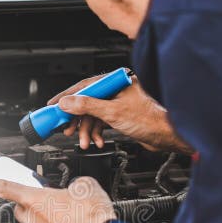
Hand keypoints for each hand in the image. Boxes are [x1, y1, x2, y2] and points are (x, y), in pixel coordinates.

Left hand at [0, 176, 116, 222]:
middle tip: (48, 196)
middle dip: (30, 201)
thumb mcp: (85, 186)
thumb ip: (74, 184)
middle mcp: (35, 221)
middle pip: (21, 208)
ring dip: (45, 216)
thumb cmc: (94, 219)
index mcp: (37, 201)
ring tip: (68, 212)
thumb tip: (75, 189)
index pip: (4, 188)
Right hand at [48, 74, 192, 152]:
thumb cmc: (150, 119)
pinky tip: (97, 140)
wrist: (167, 135)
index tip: (54, 105)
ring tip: (84, 141)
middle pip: (86, 102)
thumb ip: (88, 106)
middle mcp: (116, 90)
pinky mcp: (120, 115)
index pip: (84, 86)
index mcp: (115, 81)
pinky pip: (101, 122)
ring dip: (87, 130)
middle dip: (77, 119)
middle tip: (66, 128)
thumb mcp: (113, 112)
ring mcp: (118, 103)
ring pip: (93, 115)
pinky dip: (96, 132)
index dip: (67, 97)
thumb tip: (68, 102)